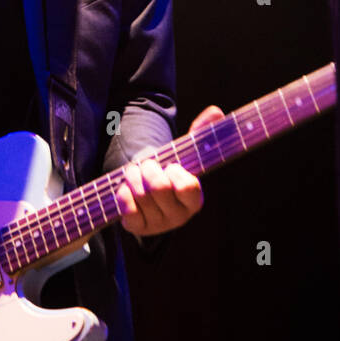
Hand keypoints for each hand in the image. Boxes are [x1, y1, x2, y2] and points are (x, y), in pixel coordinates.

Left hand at [117, 105, 222, 236]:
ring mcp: (158, 225)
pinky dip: (123, 193)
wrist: (147, 194)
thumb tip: (216, 111)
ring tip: (135, 172)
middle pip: (159, 188)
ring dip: (133, 176)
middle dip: (148, 168)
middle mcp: (179, 217)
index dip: (174, 171)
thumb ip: (200, 134)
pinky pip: (127, 210)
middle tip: (147, 164)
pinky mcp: (138, 229)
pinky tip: (127, 188)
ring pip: (141, 196)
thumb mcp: (184, 155)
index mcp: (194, 200)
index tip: (171, 165)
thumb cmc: (168, 172)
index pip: (187, 186)